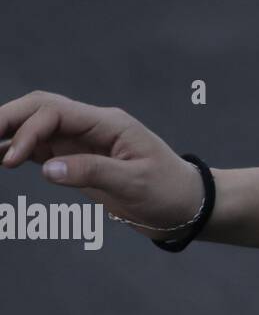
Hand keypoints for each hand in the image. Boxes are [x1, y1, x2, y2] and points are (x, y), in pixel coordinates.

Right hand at [0, 90, 203, 240]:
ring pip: (34, 125)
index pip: (55, 111)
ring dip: (7, 132)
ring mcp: (82, 141)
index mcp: (108, 123)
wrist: (184, 205)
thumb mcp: (134, 183)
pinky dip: (15, 149)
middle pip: (39, 109)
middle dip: (5, 119)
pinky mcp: (76, 159)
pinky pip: (39, 147)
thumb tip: (47, 168)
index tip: (10, 161)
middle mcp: (92, 126)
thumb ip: (92, 173)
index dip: (26, 129)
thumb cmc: (168, 191)